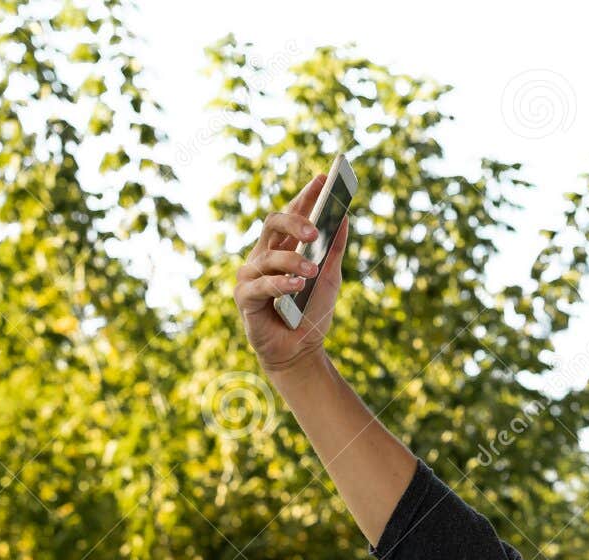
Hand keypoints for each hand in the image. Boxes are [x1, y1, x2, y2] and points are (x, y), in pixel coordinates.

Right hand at [233, 173, 350, 373]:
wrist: (300, 351)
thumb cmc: (311, 313)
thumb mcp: (330, 278)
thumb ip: (334, 248)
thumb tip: (344, 216)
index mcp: (284, 246)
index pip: (292, 213)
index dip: (306, 195)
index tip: (324, 178)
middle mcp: (264, 255)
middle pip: (273, 223)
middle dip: (294, 220)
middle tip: (315, 229)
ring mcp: (251, 275)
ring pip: (267, 256)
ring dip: (292, 261)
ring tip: (313, 271)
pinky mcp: (244, 298)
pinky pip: (259, 285)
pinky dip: (279, 283)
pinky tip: (297, 285)